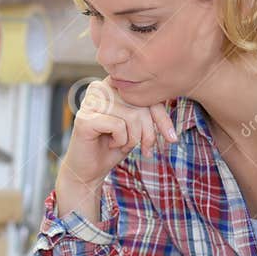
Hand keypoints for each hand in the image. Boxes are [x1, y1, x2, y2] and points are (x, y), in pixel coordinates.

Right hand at [59, 77, 176, 188]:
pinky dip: (121, 141)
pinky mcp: (84, 119)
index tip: (172, 138)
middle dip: (148, 132)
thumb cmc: (113, 145)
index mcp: (111, 84)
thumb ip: (149, 113)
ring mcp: (89, 102)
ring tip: (122, 144)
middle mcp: (99, 88)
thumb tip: (171, 111)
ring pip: (131, 116)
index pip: (145, 94)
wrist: (89, 170)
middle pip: (140, 105)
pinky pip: (118, 126)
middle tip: (146, 149)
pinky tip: (110, 143)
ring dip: (133, 139)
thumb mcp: (137, 127)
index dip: (162, 117)